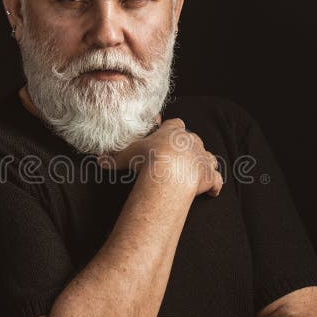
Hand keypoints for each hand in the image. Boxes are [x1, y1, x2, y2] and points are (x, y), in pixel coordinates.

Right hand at [97, 117, 222, 197]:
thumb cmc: (148, 159)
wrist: (169, 172)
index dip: (172, 129)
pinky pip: (217, 180)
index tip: (165, 134)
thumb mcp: (126, 156)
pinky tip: (212, 192)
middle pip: (194, 140)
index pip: (175, 124)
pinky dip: (215, 186)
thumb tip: (99, 160)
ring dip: (204, 163)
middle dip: (188, 148)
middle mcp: (191, 142)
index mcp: (173, 132)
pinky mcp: (209, 176)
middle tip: (178, 158)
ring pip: (209, 157)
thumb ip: (114, 158)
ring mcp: (202, 158)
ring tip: (197, 172)